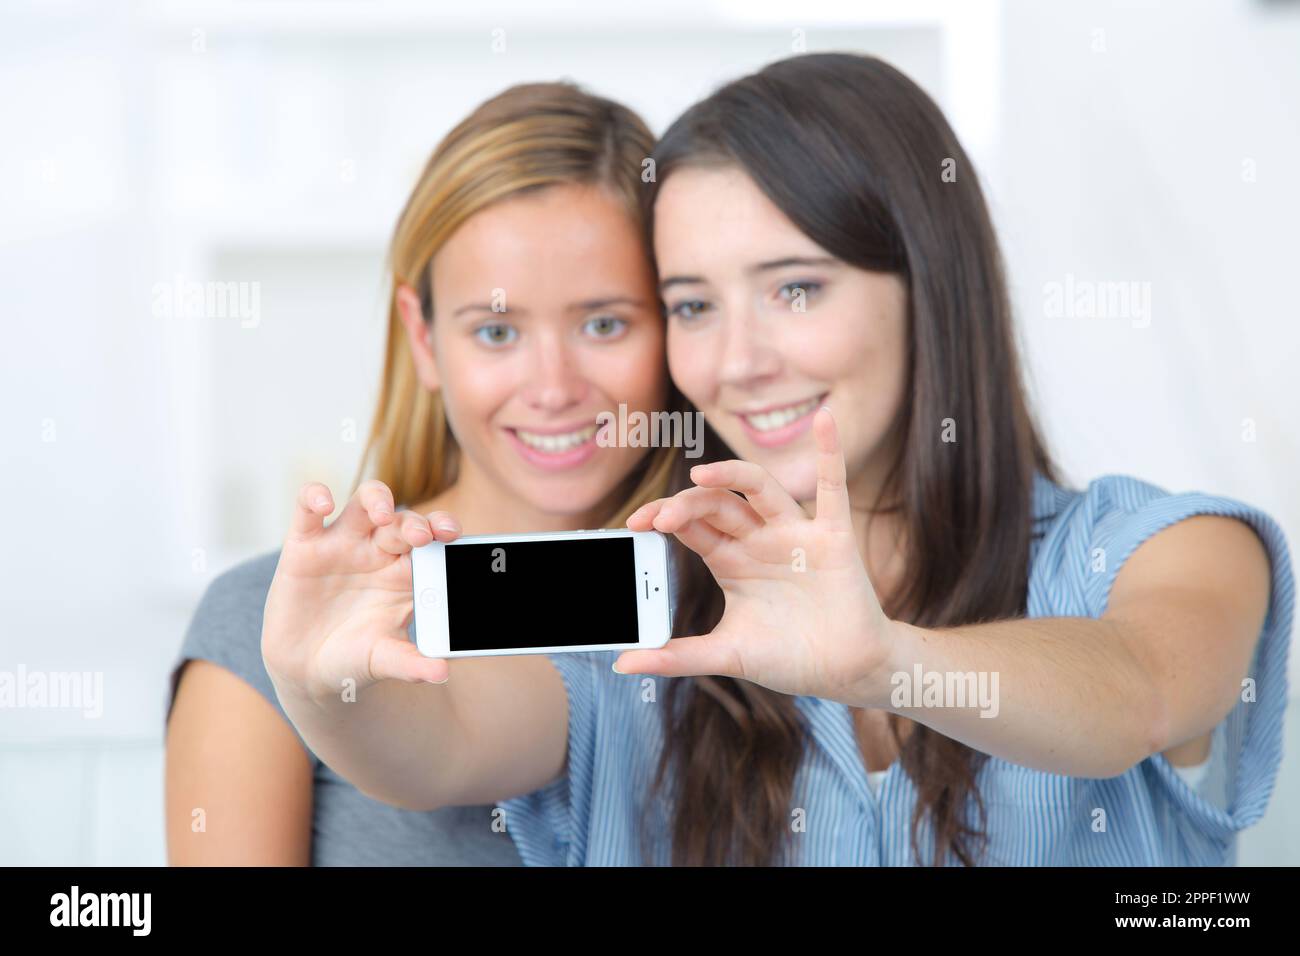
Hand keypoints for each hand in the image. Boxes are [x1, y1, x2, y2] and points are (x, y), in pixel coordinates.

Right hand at [261, 479, 460, 703]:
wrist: (306, 670)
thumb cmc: (353, 658)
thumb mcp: (382, 661)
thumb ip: (410, 664)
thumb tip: (442, 675)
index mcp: (406, 573)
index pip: (431, 542)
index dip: (442, 530)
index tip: (454, 535)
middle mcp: (378, 552)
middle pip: (402, 521)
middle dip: (415, 523)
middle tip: (424, 536)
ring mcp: (343, 544)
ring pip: (363, 503)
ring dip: (376, 499)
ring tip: (382, 514)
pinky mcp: (304, 546)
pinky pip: (307, 510)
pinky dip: (313, 497)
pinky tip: (323, 503)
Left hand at [616, 407, 896, 705]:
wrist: (848, 673)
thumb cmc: (790, 659)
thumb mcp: (727, 655)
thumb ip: (676, 657)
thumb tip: (622, 665)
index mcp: (731, 560)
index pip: (691, 525)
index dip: (663, 517)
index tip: (635, 524)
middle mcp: (759, 539)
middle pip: (717, 504)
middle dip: (686, 506)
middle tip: (658, 518)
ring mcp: (795, 534)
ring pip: (760, 488)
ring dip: (732, 474)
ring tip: (701, 474)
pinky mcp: (833, 537)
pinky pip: (832, 487)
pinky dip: (829, 451)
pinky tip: (824, 420)